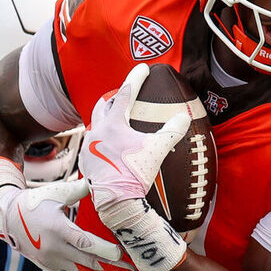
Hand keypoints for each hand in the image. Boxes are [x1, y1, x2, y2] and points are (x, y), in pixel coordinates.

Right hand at [0, 157, 135, 270]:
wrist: (9, 218)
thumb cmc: (38, 201)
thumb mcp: (58, 192)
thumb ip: (81, 188)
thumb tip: (102, 179)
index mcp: (57, 228)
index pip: (84, 243)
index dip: (103, 250)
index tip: (120, 254)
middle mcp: (53, 248)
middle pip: (87, 262)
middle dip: (111, 268)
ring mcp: (51, 261)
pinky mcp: (49, 268)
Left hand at [79, 63, 190, 207]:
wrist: (116, 202)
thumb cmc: (135, 174)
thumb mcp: (157, 150)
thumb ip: (172, 131)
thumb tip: (185, 116)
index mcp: (113, 124)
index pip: (125, 94)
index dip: (135, 79)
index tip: (143, 68)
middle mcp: (96, 132)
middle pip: (102, 106)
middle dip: (112, 98)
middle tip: (123, 95)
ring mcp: (89, 147)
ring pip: (95, 126)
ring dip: (106, 120)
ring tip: (116, 123)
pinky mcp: (86, 162)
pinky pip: (92, 145)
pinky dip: (102, 141)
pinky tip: (109, 148)